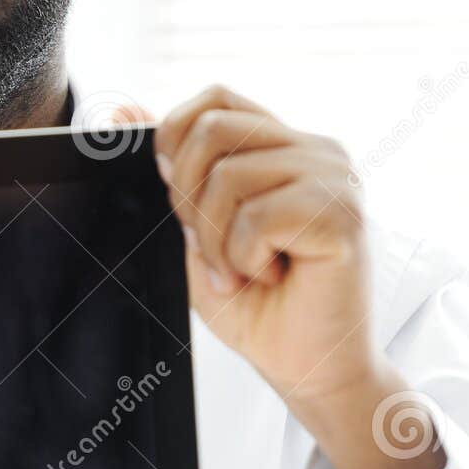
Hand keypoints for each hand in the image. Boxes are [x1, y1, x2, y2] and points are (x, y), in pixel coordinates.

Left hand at [149, 83, 376, 408]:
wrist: (308, 370)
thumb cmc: (258, 307)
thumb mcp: (196, 231)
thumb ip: (171, 170)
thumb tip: (124, 109)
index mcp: (285, 147)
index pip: (216, 99)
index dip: (176, 139)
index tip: (178, 199)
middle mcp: (317, 152)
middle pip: (214, 129)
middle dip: (188, 198)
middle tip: (212, 251)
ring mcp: (337, 179)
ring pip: (230, 176)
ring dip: (217, 241)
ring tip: (242, 273)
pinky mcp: (343, 216)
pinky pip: (259, 218)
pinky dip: (245, 259)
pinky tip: (271, 277)